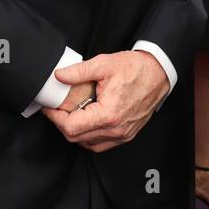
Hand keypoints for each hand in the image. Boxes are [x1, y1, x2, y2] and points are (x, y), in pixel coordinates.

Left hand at [42, 51, 168, 152]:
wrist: (158, 73)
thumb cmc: (136, 69)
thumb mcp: (104, 64)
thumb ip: (78, 71)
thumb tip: (59, 76)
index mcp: (109, 114)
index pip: (71, 127)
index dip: (55, 118)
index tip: (49, 107)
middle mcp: (116, 129)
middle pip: (77, 138)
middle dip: (62, 124)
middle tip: (56, 109)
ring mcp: (122, 134)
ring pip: (88, 144)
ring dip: (75, 132)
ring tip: (69, 114)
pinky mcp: (126, 135)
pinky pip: (101, 144)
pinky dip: (88, 137)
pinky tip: (85, 122)